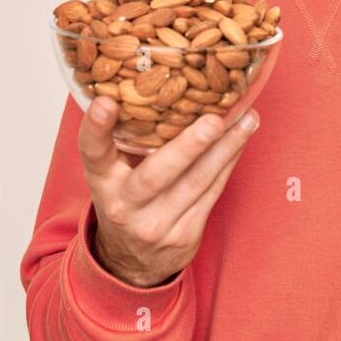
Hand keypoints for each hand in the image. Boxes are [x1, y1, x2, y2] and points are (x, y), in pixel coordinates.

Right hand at [77, 95, 259, 287]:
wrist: (132, 262)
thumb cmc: (126, 198)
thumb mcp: (112, 171)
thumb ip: (124, 136)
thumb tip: (154, 78)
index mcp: (102, 181)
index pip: (93, 152)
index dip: (96, 127)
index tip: (105, 101)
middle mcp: (125, 204)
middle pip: (157, 174)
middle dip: (188, 146)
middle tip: (214, 120)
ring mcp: (156, 224)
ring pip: (196, 182)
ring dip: (226, 147)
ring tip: (247, 117)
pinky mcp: (185, 234)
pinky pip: (212, 192)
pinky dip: (229, 162)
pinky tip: (242, 138)